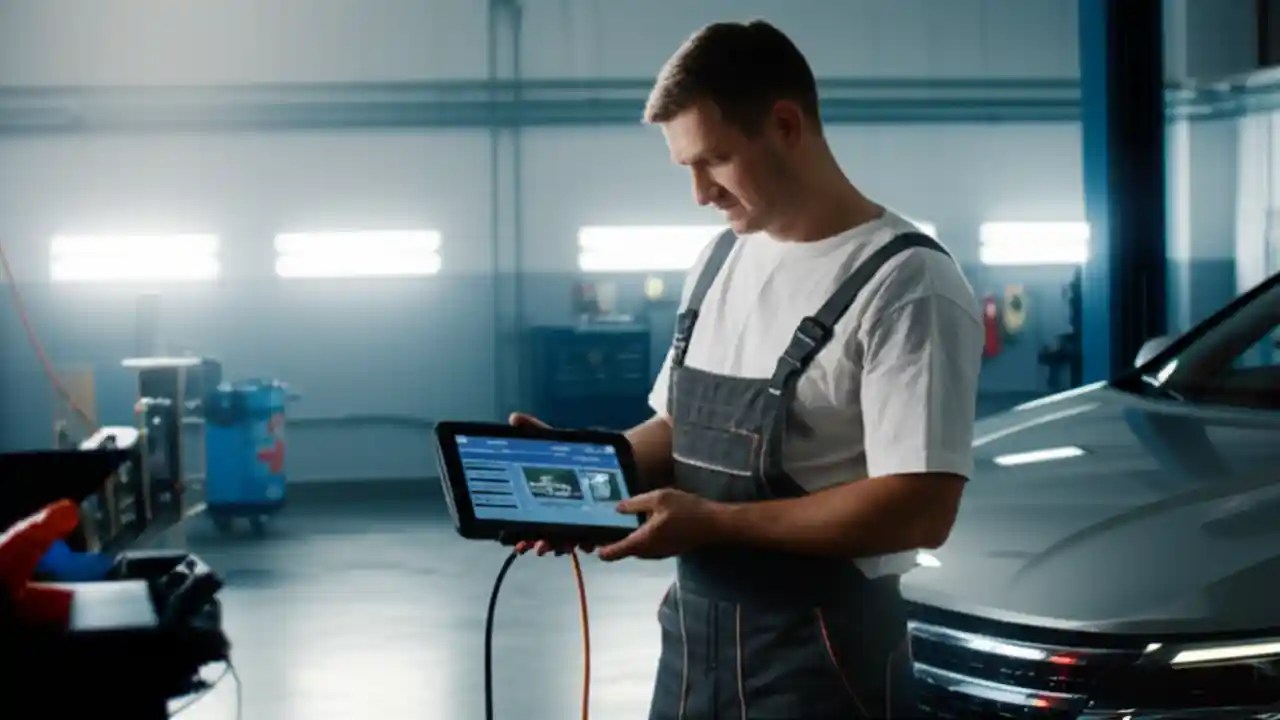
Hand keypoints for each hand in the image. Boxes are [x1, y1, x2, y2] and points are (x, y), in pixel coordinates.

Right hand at [506, 412, 594, 556]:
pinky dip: (588, 542)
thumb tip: (514, 418)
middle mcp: (558, 516)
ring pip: (566, 541)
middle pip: (545, 537)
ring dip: (561, 546)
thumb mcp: (553, 443)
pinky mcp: (597, 522)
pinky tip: (586, 544)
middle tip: (536, 547)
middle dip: (539, 544)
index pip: (528, 525)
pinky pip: (592, 537)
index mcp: (543, 503)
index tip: (516, 541)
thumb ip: (535, 431)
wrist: (609, 459)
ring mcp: (577, 522)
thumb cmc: (575, 455)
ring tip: (559, 547)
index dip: (521, 536)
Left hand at [597, 488, 721, 561]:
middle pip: (623, 552)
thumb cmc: (687, 510)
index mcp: (642, 540)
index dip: (600, 549)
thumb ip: (635, 503)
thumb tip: (617, 508)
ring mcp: (659, 553)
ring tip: (617, 526)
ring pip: (635, 549)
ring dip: (626, 542)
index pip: (614, 552)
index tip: (589, 543)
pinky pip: (647, 547)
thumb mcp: (659, 498)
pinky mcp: (667, 550)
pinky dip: (639, 540)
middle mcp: (648, 552)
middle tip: (600, 528)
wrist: (715, 525)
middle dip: (611, 544)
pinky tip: (641, 525)